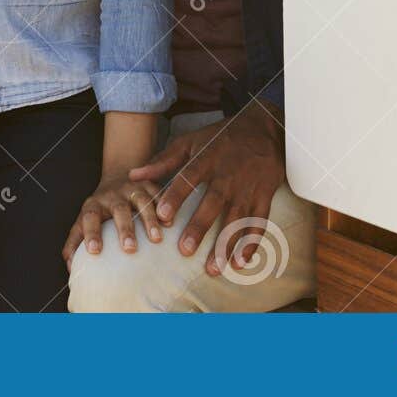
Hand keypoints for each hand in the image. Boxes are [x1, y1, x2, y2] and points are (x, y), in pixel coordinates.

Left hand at [62, 173, 161, 267]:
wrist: (119, 175)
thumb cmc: (101, 209)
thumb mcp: (84, 221)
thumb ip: (75, 242)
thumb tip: (71, 267)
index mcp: (94, 205)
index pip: (89, 217)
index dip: (90, 233)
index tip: (94, 251)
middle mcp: (113, 195)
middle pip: (118, 209)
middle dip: (124, 228)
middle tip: (129, 248)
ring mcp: (132, 188)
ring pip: (141, 201)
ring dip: (149, 219)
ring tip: (156, 239)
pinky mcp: (150, 185)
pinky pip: (159, 194)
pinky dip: (165, 208)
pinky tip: (171, 223)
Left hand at [128, 102, 286, 276]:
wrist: (264, 128)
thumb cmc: (221, 137)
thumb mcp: (191, 141)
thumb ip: (163, 160)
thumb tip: (133, 175)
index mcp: (207, 158)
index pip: (190, 177)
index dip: (176, 195)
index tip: (163, 216)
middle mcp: (228, 175)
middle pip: (214, 202)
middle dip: (200, 226)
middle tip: (185, 250)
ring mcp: (248, 187)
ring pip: (237, 218)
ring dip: (226, 244)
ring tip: (212, 268)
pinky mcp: (264, 196)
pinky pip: (259, 222)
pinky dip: (252, 243)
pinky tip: (240, 263)